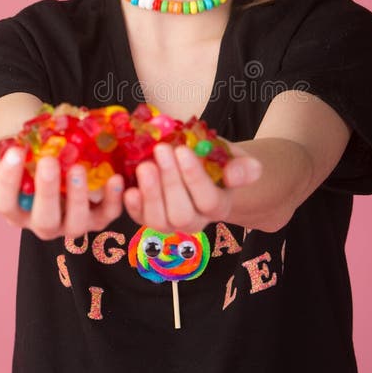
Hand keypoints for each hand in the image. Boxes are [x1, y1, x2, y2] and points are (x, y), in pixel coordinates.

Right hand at [0, 148, 124, 240]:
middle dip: (46, 192)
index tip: (15, 152)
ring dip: (78, 197)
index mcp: (16, 211)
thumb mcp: (10, 164)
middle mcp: (43, 224)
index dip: (7, 181)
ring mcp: (71, 225)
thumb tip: (3, 156)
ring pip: (76, 224)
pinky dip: (113, 199)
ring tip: (78, 168)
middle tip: (48, 161)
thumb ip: (0, 162)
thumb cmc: (29, 168)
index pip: (5, 203)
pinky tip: (114, 178)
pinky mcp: (97, 219)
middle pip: (44, 220)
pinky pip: (107, 214)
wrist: (55, 171)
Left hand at [122, 141, 261, 234]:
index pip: (208, 200)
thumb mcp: (235, 158)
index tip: (182, 150)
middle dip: (170, 182)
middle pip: (182, 214)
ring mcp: (170, 222)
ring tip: (144, 166)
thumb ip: (242, 167)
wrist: (202, 170)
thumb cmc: (217, 162)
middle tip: (161, 150)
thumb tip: (234, 175)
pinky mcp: (149, 218)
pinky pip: (139, 219)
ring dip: (150, 194)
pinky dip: (133, 206)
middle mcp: (195, 220)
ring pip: (159, 221)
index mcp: (219, 206)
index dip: (194, 177)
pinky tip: (129, 188)